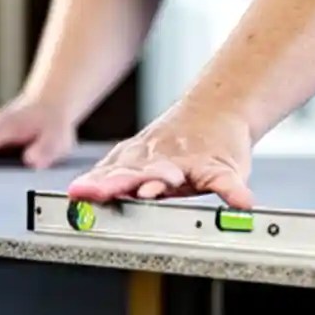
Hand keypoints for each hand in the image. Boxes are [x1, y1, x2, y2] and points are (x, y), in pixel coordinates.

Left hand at [66, 110, 254, 207]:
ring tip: (154, 188)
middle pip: (135, 173)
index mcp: (138, 164)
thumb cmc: (174, 146)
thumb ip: (110, 177)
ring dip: (161, 181)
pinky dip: (233, 191)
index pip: (113, 176)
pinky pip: (226, 182)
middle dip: (119, 182)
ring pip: (173, 173)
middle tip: (101, 190)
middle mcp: (159, 162)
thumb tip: (75, 193)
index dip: (97, 184)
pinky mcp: (218, 168)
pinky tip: (239, 202)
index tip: (81, 191)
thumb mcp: (138, 159)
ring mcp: (188, 164)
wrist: (217, 112)